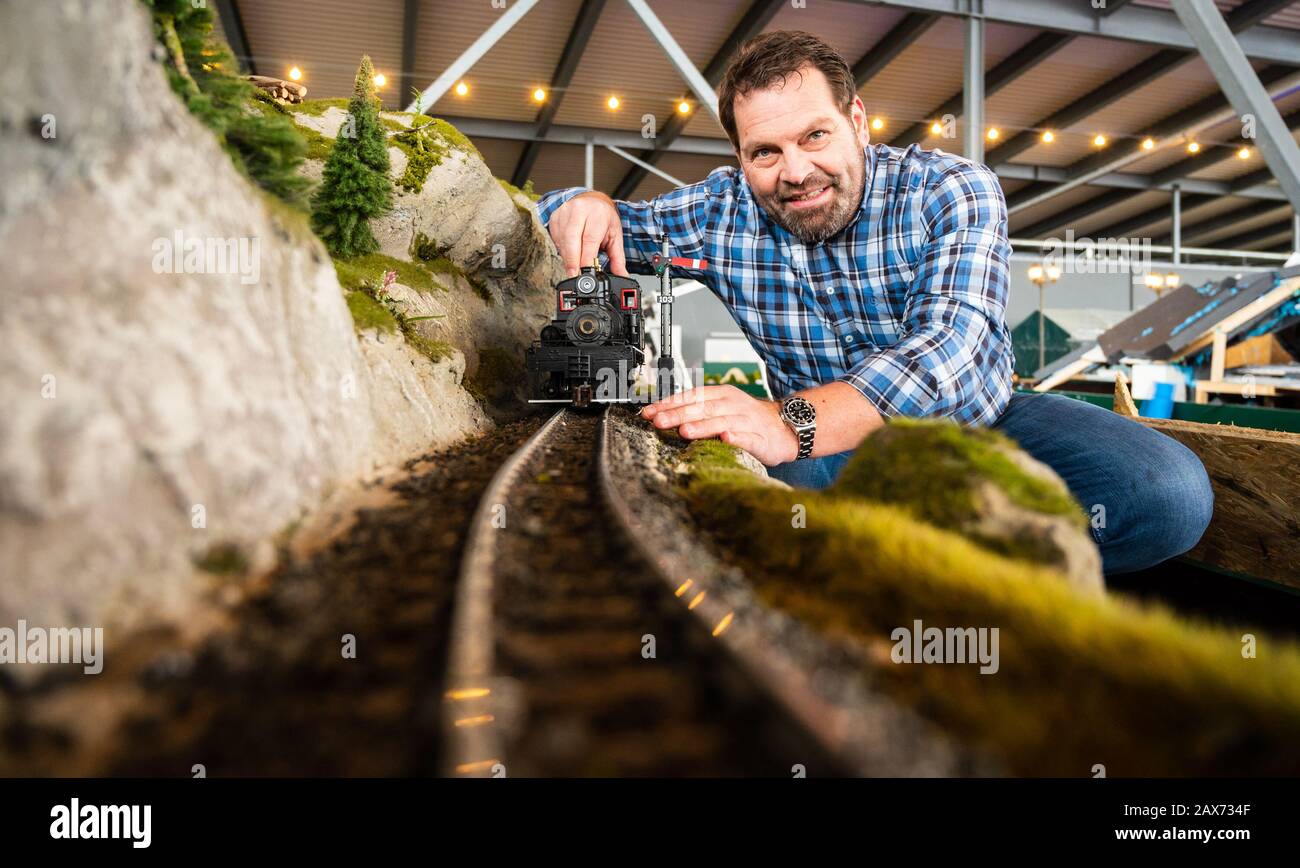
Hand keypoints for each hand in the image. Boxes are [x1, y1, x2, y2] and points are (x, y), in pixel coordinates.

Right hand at [546, 191, 628, 277]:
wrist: (592, 201)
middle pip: (572, 240)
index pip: (589, 240)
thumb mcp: (615, 236)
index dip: (585, 259)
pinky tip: (569, 252)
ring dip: (567, 257)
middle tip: (574, 276)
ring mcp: (565, 212)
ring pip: (562, 241)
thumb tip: (622, 276)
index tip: (585, 273)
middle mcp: (579, 210)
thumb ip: (618, 258)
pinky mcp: (555, 217)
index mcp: (597, 214)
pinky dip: (561, 250)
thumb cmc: (604, 218)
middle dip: (572, 261)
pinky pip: (555, 238)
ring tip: (574, 265)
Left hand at [640, 385, 799, 466]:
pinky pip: (748, 438)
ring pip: (722, 422)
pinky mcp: (761, 439)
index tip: (648, 413)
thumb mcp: (721, 408)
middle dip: (678, 414)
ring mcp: (747, 421)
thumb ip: (697, 410)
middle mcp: (733, 405)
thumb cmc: (747, 419)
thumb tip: (663, 415)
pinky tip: (727, 439)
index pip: (691, 396)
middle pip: (702, 408)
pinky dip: (738, 438)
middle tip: (659, 421)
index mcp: (721, 395)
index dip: (669, 404)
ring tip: (685, 431)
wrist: (786, 426)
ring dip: (703, 426)